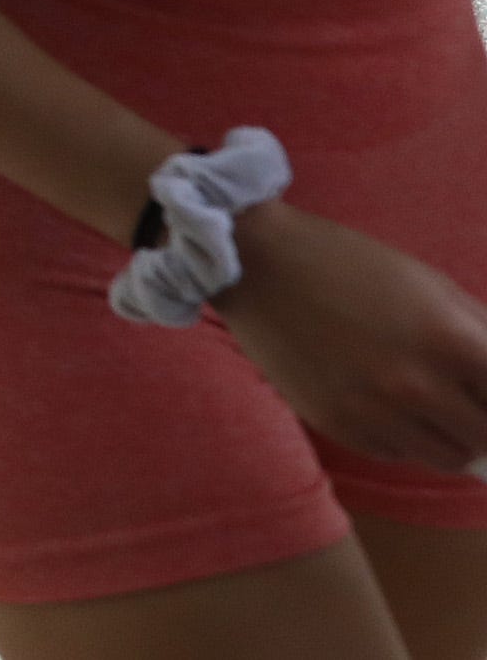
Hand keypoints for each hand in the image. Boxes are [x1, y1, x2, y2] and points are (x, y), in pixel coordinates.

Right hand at [222, 199, 486, 470]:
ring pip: (446, 457)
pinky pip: (395, 453)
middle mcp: (415, 385)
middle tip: (465, 398)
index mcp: (449, 339)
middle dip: (482, 419)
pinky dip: (401, 436)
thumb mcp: (430, 284)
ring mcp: (373, 411)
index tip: (486, 388)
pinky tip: (381, 400)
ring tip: (426, 403)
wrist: (257, 264)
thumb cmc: (350, 263)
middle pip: (485, 438)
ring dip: (448, 435)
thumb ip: (483, 332)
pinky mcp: (338, 426)